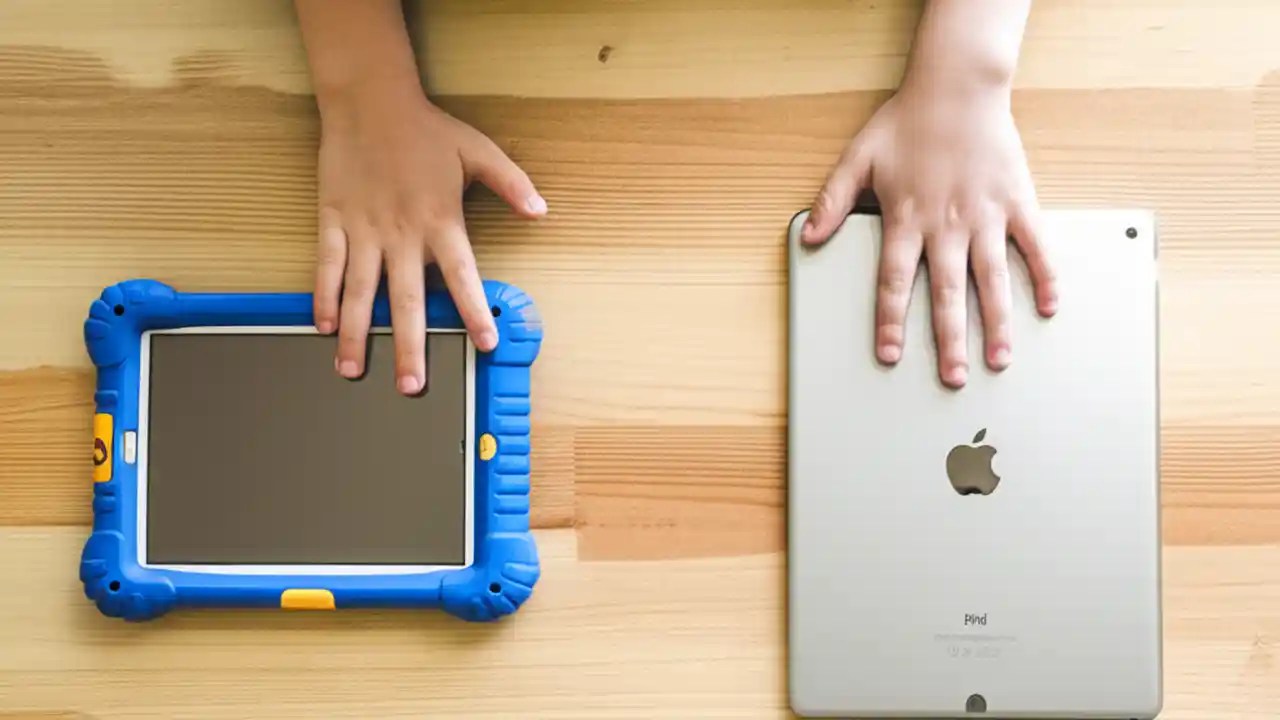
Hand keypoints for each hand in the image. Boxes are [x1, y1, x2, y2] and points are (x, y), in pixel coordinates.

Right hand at [313, 83, 545, 393]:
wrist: (369, 100)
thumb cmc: (426, 129)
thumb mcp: (478, 151)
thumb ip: (512, 184)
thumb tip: (541, 212)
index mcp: (440, 221)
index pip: (462, 277)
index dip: (474, 312)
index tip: (484, 344)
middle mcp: (401, 234)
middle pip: (407, 301)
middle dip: (410, 346)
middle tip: (413, 387)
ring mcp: (364, 229)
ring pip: (361, 292)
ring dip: (358, 335)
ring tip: (354, 370)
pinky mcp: (334, 220)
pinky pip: (328, 266)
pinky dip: (325, 296)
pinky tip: (324, 326)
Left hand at [800, 81, 1055, 388]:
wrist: (957, 85)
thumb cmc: (906, 122)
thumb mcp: (856, 158)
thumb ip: (832, 201)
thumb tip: (808, 235)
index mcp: (905, 218)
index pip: (893, 283)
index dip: (890, 322)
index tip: (890, 355)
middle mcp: (946, 224)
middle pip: (946, 294)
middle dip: (949, 341)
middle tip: (954, 378)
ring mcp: (986, 215)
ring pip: (992, 280)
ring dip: (996, 323)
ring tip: (999, 359)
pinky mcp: (1017, 200)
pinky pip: (1034, 245)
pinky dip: (1043, 276)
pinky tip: (1047, 306)